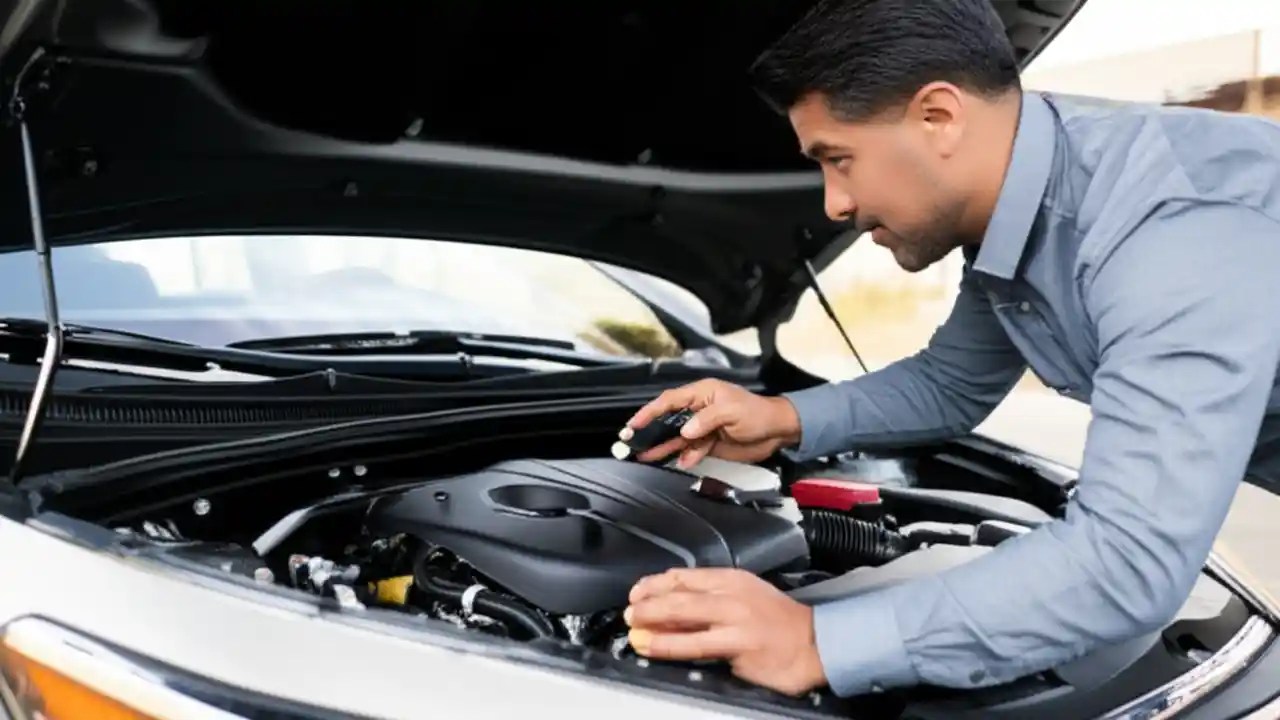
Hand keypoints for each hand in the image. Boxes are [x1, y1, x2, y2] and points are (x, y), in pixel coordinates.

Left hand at [623, 568, 827, 696]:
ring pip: (685, 619)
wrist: (814, 643)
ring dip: (654, 626)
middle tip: (630, 613)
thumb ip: (709, 598)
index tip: (636, 592)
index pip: (684, 577)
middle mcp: (732, 595)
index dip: (655, 584)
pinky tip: (654, 648)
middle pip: (680, 595)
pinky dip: (670, 646)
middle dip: (649, 604)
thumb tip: (668, 609)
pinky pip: (697, 646)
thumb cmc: (777, 620)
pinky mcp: (739, 648)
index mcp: (731, 579)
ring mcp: (735, 622)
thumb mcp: (744, 596)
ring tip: (635, 633)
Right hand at [624, 379, 801, 467]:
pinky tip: (680, 462)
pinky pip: (692, 450)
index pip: (669, 400)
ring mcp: (703, 427)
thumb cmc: (756, 414)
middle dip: (650, 431)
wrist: (778, 432)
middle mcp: (698, 409)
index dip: (650, 411)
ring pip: (677, 437)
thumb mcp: (731, 411)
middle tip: (631, 442)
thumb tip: (685, 432)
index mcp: (702, 394)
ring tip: (645, 456)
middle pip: (668, 419)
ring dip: (663, 446)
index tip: (634, 423)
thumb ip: (706, 420)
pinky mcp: (709, 443)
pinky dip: (685, 456)